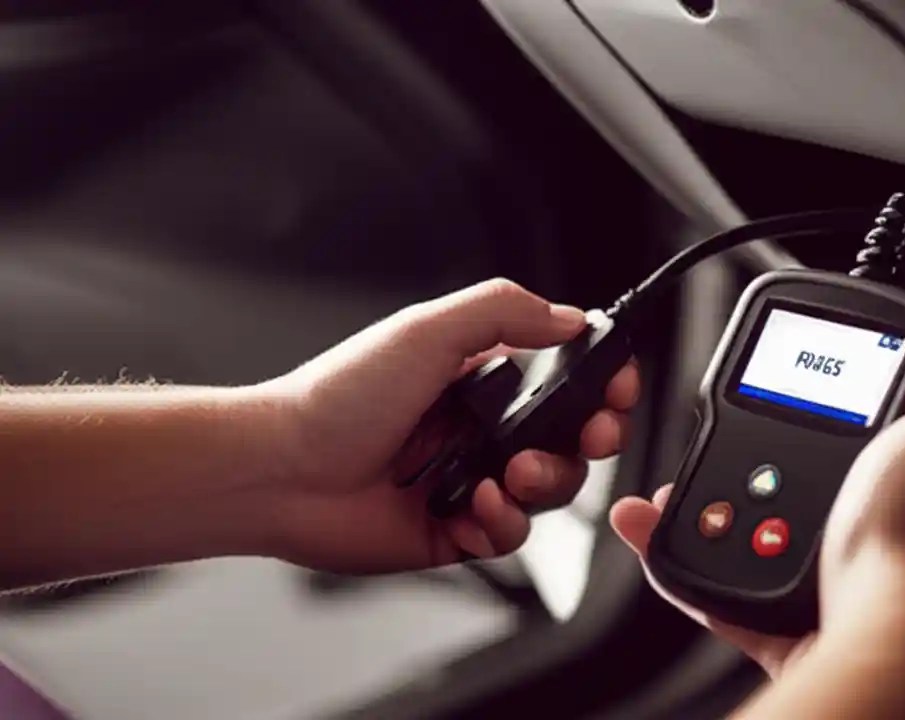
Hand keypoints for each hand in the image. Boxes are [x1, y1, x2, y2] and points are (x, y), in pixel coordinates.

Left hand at [258, 278, 639, 573]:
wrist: (281, 472)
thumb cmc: (337, 398)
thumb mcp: (426, 330)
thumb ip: (504, 312)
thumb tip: (569, 318)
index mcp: (479, 376)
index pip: (564, 378)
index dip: (601, 384)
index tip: (617, 388)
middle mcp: (480, 429)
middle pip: (571, 438)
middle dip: (592, 437)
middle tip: (592, 434)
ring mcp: (471, 481)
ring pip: (550, 490)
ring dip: (547, 482)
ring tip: (510, 475)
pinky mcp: (455, 531)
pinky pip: (510, 535)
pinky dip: (505, 523)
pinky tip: (478, 507)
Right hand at [610, 356, 904, 685]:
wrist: (873, 642)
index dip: (886, 428)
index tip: (835, 410)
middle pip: (846, 503)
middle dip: (786, 475)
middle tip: (748, 445)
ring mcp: (864, 607)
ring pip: (786, 548)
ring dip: (731, 518)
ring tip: (690, 488)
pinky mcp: (807, 642)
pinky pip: (742, 601)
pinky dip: (701, 573)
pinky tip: (670, 538)